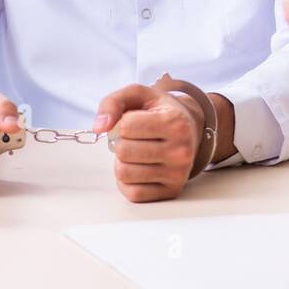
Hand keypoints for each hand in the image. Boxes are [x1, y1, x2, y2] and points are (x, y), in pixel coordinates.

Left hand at [93, 84, 201, 202]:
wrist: (190, 129)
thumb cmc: (160, 112)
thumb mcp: (139, 95)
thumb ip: (113, 102)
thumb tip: (99, 127)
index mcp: (176, 123)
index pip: (127, 126)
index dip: (123, 122)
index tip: (137, 120)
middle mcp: (181, 151)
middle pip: (123, 151)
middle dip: (122, 142)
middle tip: (136, 138)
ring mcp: (178, 174)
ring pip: (124, 173)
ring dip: (123, 162)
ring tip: (138, 152)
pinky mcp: (172, 192)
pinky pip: (132, 193)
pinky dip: (128, 181)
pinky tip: (140, 168)